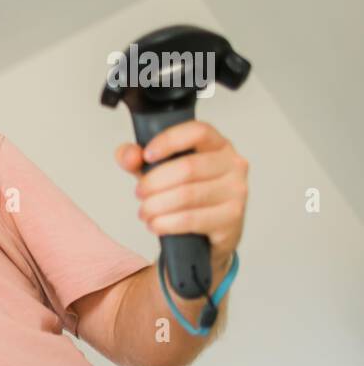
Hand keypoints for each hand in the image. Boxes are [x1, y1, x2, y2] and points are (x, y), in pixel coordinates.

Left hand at [115, 120, 248, 269]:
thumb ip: (136, 159)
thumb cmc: (185, 194)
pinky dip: (165, 223)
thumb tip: (129, 156)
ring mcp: (236, 192)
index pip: (198, 131)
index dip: (169, 141)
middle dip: (153, 183)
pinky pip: (191, 219)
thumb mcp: (157, 171)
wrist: (206, 234)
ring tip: (145, 212)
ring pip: (187, 195)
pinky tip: (156, 225)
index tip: (147, 155)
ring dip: (156, 206)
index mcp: (217, 145)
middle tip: (139, 193)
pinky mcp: (232, 219)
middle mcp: (233, 165)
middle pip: (187, 168)